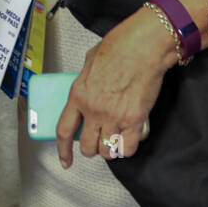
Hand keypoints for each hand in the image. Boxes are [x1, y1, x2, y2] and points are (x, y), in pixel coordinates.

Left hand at [56, 8, 176, 167]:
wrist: (143, 47)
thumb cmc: (120, 47)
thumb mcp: (89, 63)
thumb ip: (85, 83)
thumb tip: (86, 93)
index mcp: (79, 95)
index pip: (64, 131)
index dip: (63, 150)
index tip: (66, 159)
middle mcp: (94, 109)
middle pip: (87, 146)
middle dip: (92, 148)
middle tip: (98, 141)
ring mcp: (114, 117)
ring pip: (107, 151)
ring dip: (110, 149)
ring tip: (115, 139)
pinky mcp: (134, 120)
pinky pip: (128, 148)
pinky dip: (127, 148)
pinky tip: (128, 139)